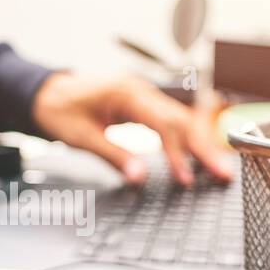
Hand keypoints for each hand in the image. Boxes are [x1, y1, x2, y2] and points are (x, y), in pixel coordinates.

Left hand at [31, 72, 229, 185]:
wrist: (44, 92)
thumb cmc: (59, 110)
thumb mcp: (81, 137)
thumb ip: (113, 156)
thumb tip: (139, 178)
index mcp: (127, 94)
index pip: (163, 125)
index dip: (178, 154)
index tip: (186, 179)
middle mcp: (141, 90)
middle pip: (181, 120)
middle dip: (203, 148)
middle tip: (224, 173)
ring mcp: (144, 95)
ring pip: (181, 119)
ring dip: (200, 144)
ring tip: (220, 168)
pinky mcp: (143, 103)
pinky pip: (171, 120)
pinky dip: (186, 138)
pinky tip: (198, 155)